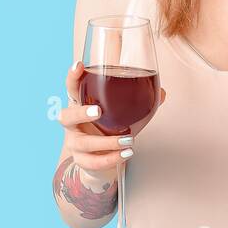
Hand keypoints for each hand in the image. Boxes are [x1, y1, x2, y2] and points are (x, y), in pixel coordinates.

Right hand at [57, 61, 166, 187]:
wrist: (101, 159)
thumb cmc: (109, 128)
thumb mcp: (121, 113)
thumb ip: (139, 101)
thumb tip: (161, 92)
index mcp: (80, 105)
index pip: (72, 88)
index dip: (73, 77)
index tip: (79, 65)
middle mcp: (73, 124)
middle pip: (66, 116)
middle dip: (81, 113)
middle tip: (99, 111)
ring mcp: (75, 143)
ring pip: (83, 143)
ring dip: (106, 142)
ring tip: (128, 139)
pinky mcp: (82, 161)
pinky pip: (93, 162)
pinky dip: (111, 159)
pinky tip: (126, 154)